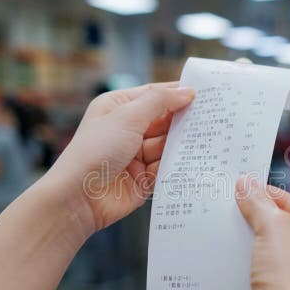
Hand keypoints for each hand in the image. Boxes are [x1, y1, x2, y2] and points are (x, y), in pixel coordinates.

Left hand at [44, 82, 193, 235]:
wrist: (78, 197)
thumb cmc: (94, 151)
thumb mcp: (128, 117)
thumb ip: (159, 101)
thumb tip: (187, 91)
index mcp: (118, 108)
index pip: (154, 95)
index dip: (177, 93)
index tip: (204, 93)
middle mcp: (127, 130)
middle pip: (164, 121)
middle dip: (183, 120)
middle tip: (211, 117)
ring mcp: (136, 155)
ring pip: (168, 145)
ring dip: (182, 144)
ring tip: (207, 140)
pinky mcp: (144, 178)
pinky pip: (167, 168)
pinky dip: (177, 165)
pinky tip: (194, 161)